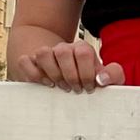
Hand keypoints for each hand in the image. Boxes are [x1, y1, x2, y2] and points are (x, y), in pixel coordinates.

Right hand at [9, 40, 124, 92]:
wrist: (70, 80)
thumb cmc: (89, 80)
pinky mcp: (31, 62)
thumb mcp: (106, 78)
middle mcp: (63, 49)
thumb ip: (113, 75)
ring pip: (43, 52)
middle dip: (71, 75)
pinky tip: (44, 84)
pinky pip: (25, 61)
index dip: (87, 73)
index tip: (89, 88)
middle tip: (75, 89)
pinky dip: (33, 74)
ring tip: (59, 87)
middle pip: (63, 51)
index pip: (84, 52)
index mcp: (82, 49)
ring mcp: (46, 54)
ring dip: (52, 72)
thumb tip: (102, 79)